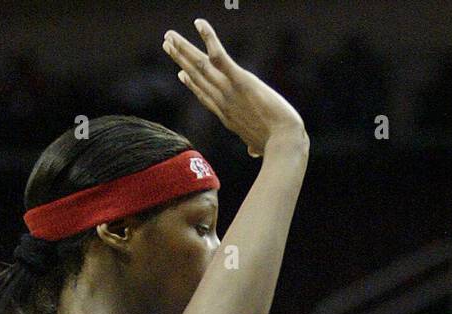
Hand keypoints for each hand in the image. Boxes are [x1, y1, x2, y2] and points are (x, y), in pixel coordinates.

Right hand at [163, 19, 306, 157]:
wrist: (285, 144)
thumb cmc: (277, 147)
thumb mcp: (260, 145)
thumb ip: (253, 144)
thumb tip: (253, 152)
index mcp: (228, 117)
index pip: (205, 96)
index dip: (192, 84)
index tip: (181, 73)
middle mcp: (223, 103)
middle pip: (197, 78)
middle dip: (180, 60)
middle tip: (167, 45)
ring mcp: (229, 91)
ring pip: (200, 66)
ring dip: (184, 48)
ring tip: (169, 35)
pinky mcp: (241, 81)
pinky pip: (220, 57)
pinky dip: (209, 39)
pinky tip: (199, 23)